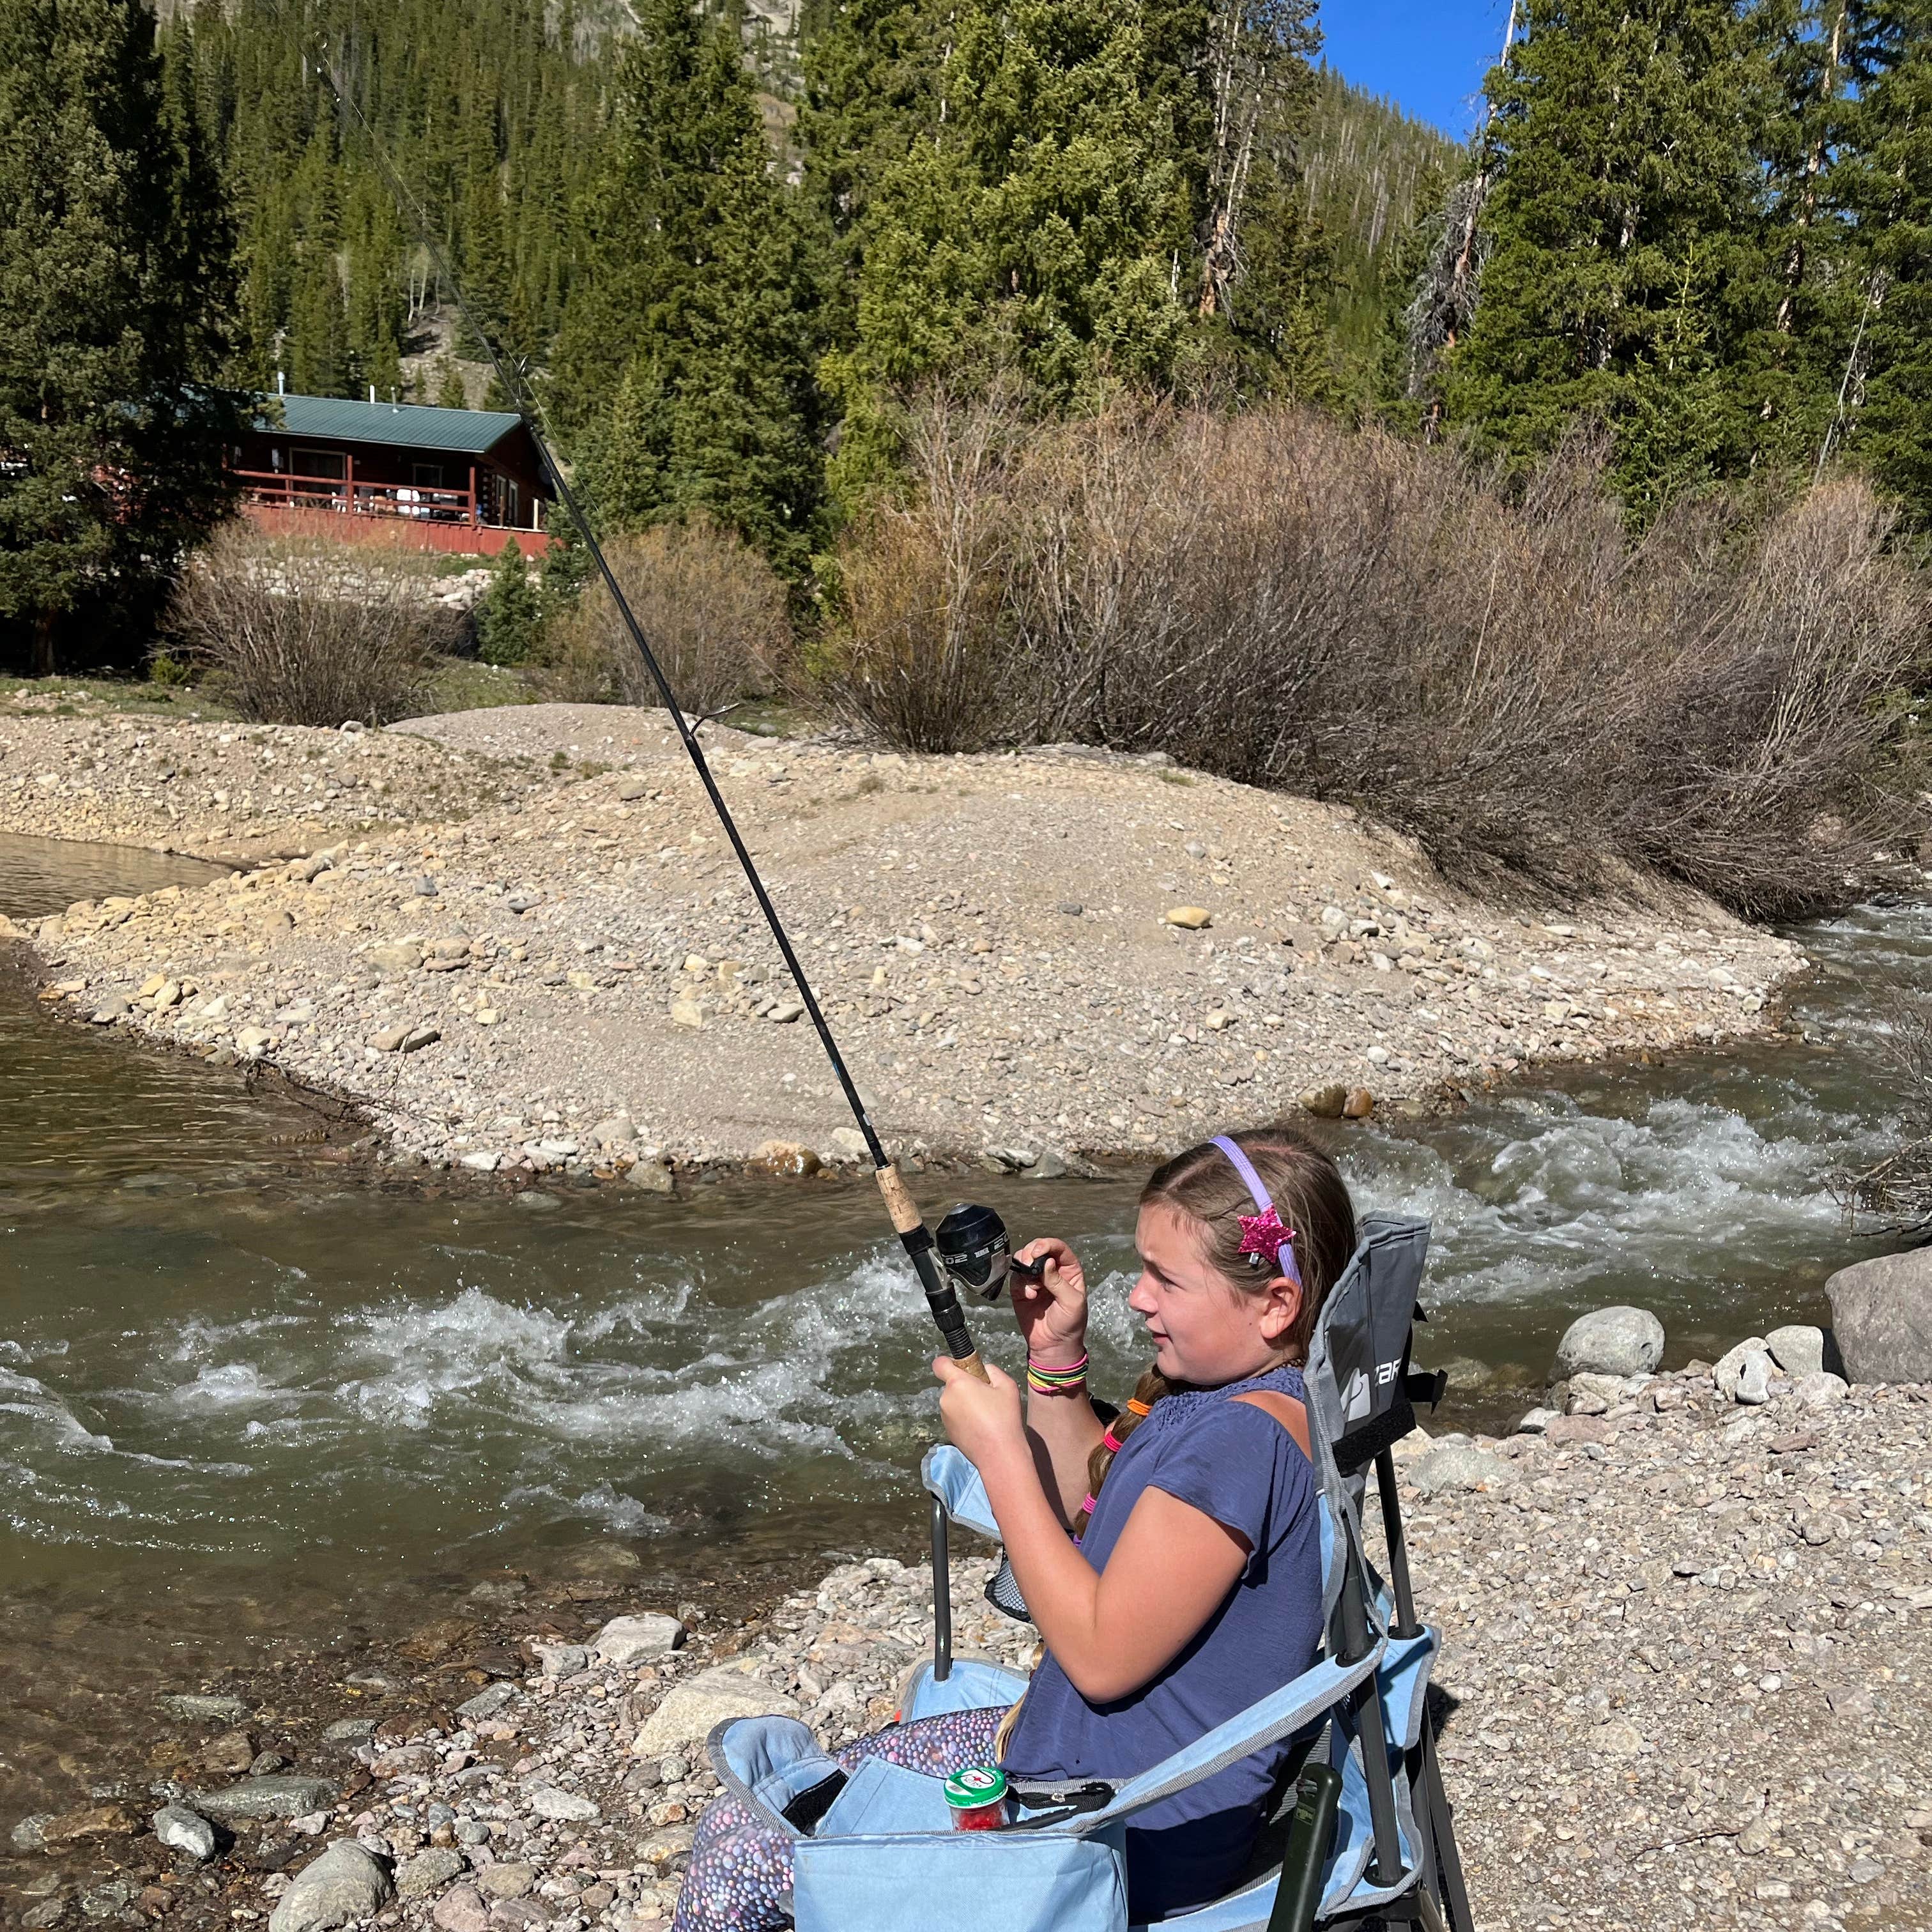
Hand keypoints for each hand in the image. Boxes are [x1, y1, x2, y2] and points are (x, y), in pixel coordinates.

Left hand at [933, 1354, 1026, 1471]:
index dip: (949, 1362)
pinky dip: (964, 1418)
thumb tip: (983, 1370)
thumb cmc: (1005, 1418)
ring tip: (986, 1415)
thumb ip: (992, 1370)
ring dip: (965, 1403)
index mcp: (958, 1384)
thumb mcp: (1006, 1385)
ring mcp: (945, 1417)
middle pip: (952, 1384)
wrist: (999, 1454)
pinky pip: (955, 1416)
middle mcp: (946, 1399)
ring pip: (954, 1401)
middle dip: (966, 1387)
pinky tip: (980, 1427)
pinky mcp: (948, 1431)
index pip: (940, 1364)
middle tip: (986, 1397)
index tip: (962, 1368)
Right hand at [1010, 1238, 1087, 1364]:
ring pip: (1024, 1259)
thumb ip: (1059, 1281)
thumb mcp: (1072, 1302)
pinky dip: (1020, 1284)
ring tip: (1032, 1285)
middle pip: (1038, 1249)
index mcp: (1069, 1270)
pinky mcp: (1022, 1290)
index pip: (1058, 1248)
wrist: (1053, 1346)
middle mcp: (1052, 1271)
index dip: (1047, 1244)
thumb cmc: (1070, 1324)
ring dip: (1024, 1267)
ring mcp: (1036, 1279)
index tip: (1038, 1252)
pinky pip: (1016, 1277)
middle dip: (1031, 1253)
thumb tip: (1047, 1262)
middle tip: (1030, 1264)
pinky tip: (1029, 1296)